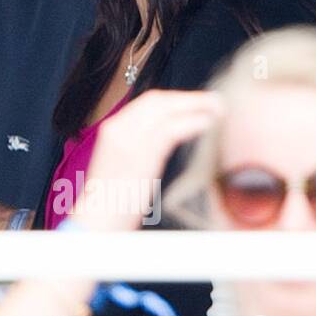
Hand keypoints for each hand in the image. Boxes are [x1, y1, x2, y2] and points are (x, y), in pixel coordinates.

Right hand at [72, 89, 223, 231]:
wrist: (97, 218)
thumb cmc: (112, 199)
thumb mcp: (122, 164)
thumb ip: (140, 146)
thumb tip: (167, 137)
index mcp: (112, 129)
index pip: (146, 102)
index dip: (175, 98)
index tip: (195, 101)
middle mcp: (119, 128)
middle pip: (157, 99)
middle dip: (188, 97)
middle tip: (214, 100)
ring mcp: (129, 138)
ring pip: (166, 109)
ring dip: (195, 105)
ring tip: (217, 109)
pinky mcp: (142, 153)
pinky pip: (171, 129)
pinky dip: (192, 122)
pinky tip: (208, 124)